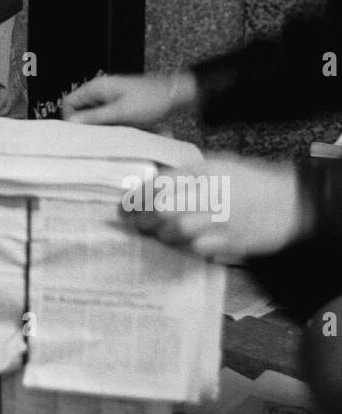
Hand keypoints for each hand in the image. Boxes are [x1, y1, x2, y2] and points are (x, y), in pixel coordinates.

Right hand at [63, 71, 198, 127]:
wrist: (173, 95)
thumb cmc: (150, 100)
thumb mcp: (120, 112)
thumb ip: (94, 117)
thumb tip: (72, 122)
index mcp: (97, 87)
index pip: (69, 102)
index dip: (70, 118)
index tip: (79, 132)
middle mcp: (100, 91)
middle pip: (80, 110)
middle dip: (85, 124)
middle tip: (95, 137)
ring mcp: (109, 97)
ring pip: (92, 115)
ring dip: (98, 126)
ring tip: (110, 134)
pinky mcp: (118, 105)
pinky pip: (105, 117)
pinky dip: (108, 125)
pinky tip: (117, 131)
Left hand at [120, 154, 309, 261]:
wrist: (288, 204)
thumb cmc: (249, 182)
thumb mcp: (218, 164)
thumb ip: (187, 173)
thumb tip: (153, 182)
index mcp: (203, 171)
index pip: (158, 184)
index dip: (137, 198)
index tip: (124, 207)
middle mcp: (208, 194)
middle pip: (162, 210)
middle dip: (144, 220)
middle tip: (136, 225)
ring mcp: (219, 220)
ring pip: (176, 232)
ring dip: (162, 236)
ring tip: (158, 235)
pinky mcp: (230, 242)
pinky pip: (197, 249)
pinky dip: (186, 248)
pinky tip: (182, 246)